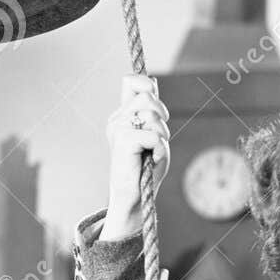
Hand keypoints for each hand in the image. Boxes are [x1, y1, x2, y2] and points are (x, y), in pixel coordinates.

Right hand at [105, 74, 170, 231]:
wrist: (135, 198)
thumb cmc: (146, 169)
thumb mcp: (153, 134)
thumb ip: (152, 111)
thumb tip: (152, 84)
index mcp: (122, 116)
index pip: (130, 81)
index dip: (146, 84)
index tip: (154, 98)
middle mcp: (117, 119)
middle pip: (148, 97)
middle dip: (162, 115)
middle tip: (159, 137)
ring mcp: (118, 129)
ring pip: (152, 115)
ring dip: (162, 135)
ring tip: (154, 151)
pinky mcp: (123, 141)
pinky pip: (153, 135)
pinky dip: (160, 149)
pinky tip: (152, 160)